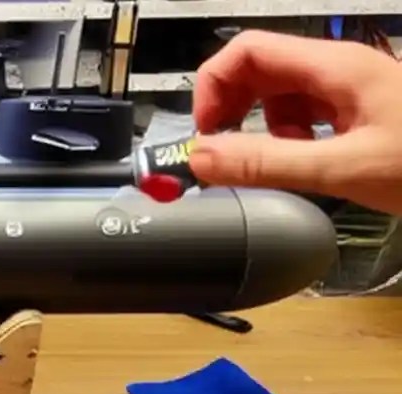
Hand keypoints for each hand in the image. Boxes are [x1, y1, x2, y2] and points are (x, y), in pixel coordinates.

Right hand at [190, 30, 401, 214]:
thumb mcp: (343, 169)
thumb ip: (267, 163)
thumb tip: (203, 158)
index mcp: (335, 68)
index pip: (245, 51)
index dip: (213, 87)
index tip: (204, 132)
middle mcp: (341, 70)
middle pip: (260, 70)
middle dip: (232, 110)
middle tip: (224, 152)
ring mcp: (354, 89)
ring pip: (282, 95)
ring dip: (263, 128)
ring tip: (277, 161)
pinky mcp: (363, 112)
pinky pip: (309, 114)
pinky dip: (293, 138)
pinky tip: (309, 162)